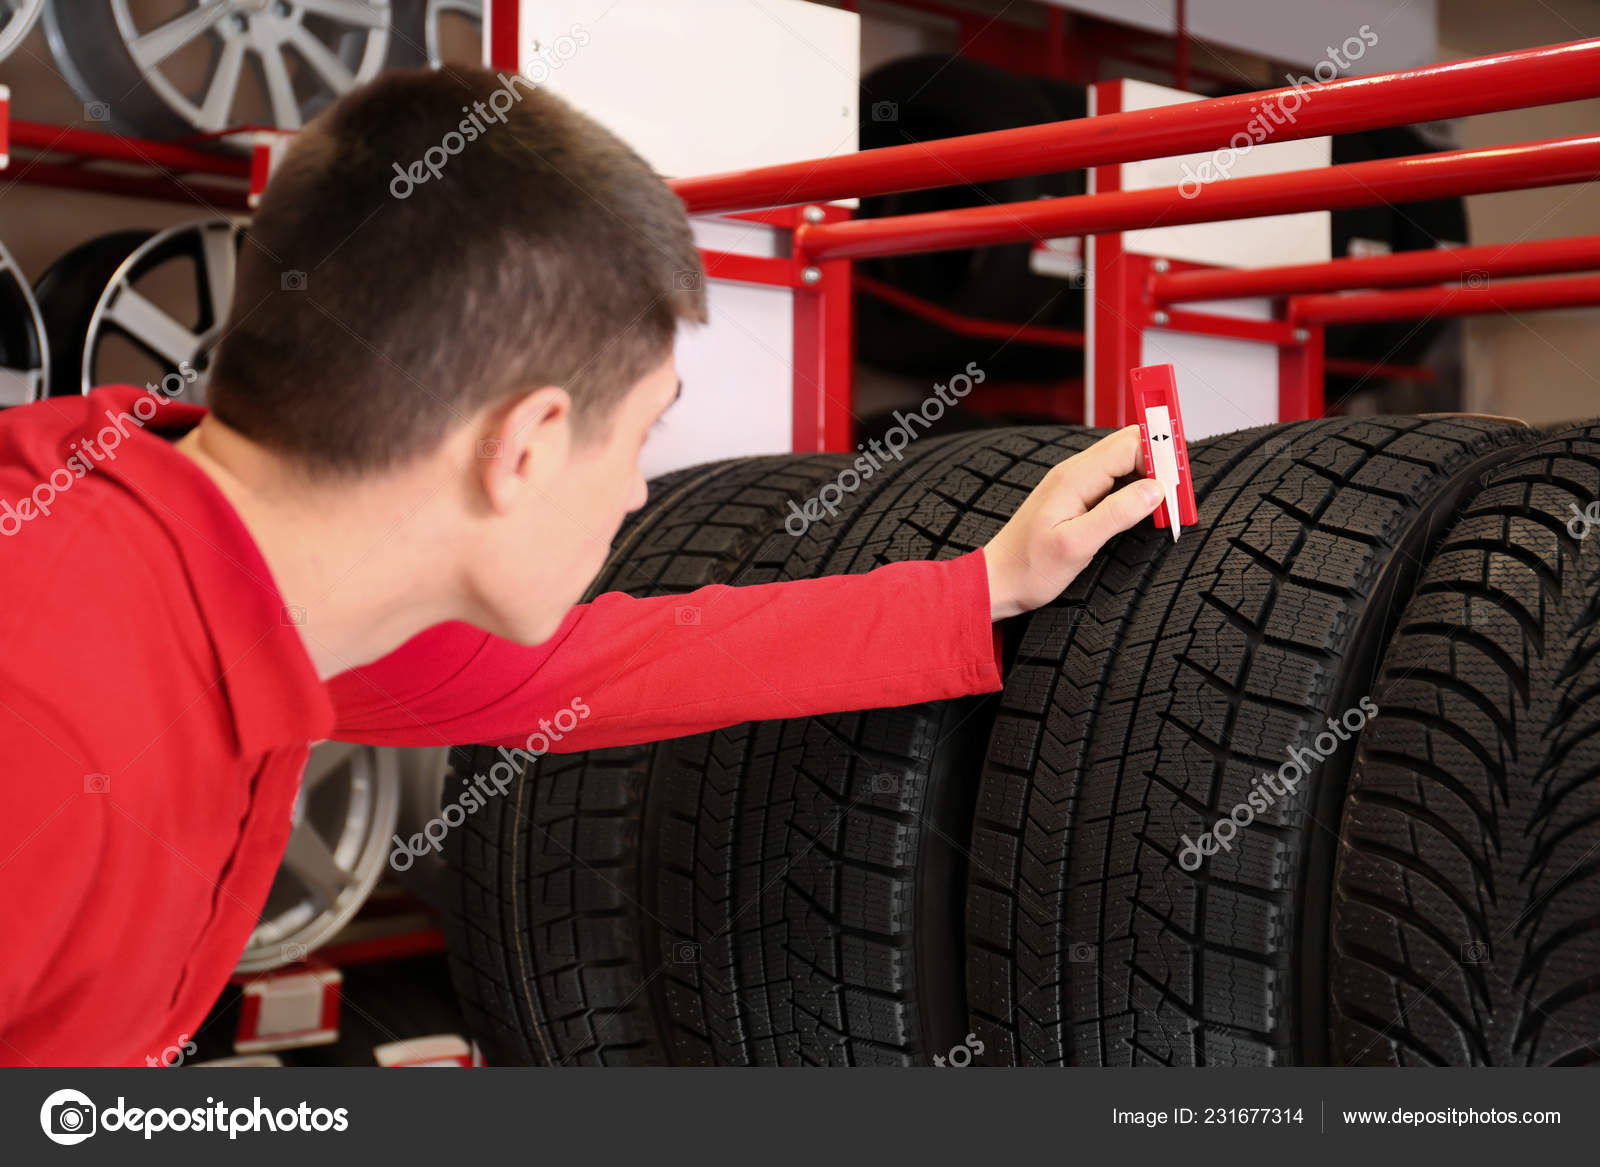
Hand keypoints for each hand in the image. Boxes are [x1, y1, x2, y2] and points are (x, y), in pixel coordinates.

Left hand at [983, 425, 1164, 620]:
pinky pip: (1114, 480)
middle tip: (1181, 493)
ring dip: (1151, 476)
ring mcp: (1075, 484)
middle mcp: (1074, 473)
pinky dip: (1136, 488)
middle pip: (1130, 447)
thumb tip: (1154, 491)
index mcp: (1074, 478)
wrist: (998, 580)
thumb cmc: (1028, 568)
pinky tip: (1146, 508)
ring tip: (1170, 502)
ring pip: (1124, 462)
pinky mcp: (1077, 497)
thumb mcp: (1076, 546)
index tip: (1180, 479)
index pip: (1129, 445)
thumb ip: (1116, 515)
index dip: (1159, 456)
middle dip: (1161, 462)